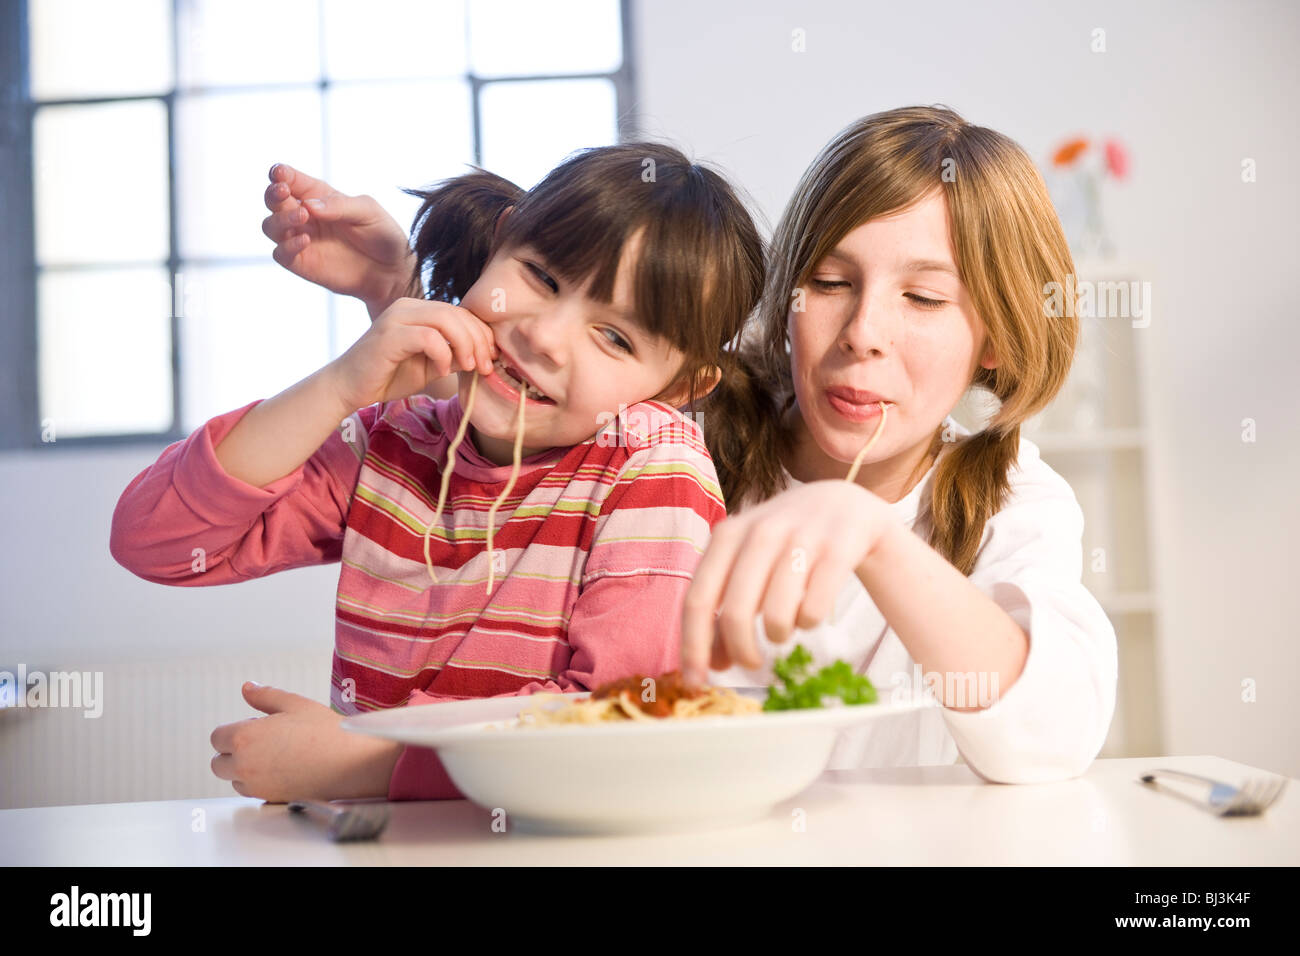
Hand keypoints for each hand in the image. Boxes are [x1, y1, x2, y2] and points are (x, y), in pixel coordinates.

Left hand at [210, 682, 400, 802]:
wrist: (349, 762)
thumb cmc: (325, 731)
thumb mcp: (294, 704)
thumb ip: (265, 696)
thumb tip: (247, 688)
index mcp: (245, 737)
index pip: (217, 737)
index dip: (233, 730)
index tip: (254, 727)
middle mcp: (244, 764)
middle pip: (218, 763)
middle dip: (233, 752)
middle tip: (262, 741)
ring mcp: (255, 785)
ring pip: (234, 779)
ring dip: (244, 768)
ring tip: (276, 755)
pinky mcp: (268, 799)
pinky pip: (251, 791)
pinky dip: (259, 782)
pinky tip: (284, 769)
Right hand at [261, 162, 415, 311]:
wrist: (392, 270)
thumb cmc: (382, 234)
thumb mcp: (367, 211)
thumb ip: (339, 205)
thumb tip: (308, 206)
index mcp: (318, 196)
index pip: (290, 180)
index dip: (280, 174)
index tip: (279, 173)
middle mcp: (304, 215)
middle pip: (273, 201)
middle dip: (273, 194)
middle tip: (283, 190)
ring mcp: (300, 239)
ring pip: (271, 226)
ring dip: (280, 219)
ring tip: (303, 215)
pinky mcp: (302, 263)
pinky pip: (281, 253)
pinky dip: (287, 246)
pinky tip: (305, 240)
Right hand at [325, 297, 498, 411]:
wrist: (349, 388)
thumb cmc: (388, 377)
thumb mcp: (431, 366)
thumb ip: (454, 355)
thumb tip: (485, 354)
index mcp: (419, 310)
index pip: (461, 312)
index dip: (482, 334)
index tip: (491, 359)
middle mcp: (408, 307)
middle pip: (457, 313)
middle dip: (479, 340)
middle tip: (486, 367)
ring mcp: (397, 317)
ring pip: (445, 319)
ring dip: (465, 344)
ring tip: (468, 367)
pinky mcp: (389, 334)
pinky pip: (427, 336)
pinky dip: (442, 354)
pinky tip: (442, 371)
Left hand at [680, 480, 899, 685]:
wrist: (845, 505)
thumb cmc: (785, 545)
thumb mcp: (749, 566)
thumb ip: (725, 608)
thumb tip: (711, 665)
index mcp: (727, 534)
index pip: (698, 600)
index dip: (693, 647)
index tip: (696, 683)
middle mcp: (760, 531)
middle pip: (735, 613)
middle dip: (742, 651)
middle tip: (752, 664)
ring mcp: (801, 537)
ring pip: (776, 616)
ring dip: (779, 635)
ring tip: (785, 628)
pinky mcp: (838, 548)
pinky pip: (814, 610)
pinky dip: (810, 622)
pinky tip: (811, 610)